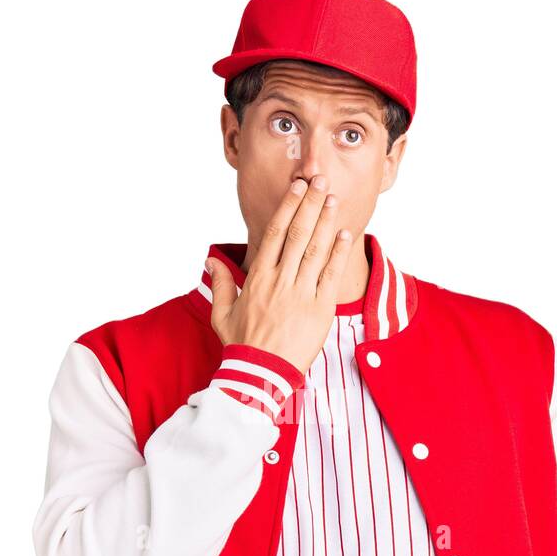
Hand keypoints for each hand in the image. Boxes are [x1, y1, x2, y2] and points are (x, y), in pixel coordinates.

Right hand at [206, 174, 353, 376]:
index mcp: (258, 278)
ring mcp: (301, 293)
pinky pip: (331, 275)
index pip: (274, 233)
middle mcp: (280, 280)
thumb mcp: (222, 314)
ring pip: (315, 249)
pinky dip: (339, 253)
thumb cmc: (242, 345)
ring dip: (326, 222)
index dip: (288, 207)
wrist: (261, 374)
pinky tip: (346, 234)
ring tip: (334, 200)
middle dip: (311, 204)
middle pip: (298, 233)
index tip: (298, 188)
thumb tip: (210, 260)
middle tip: (321, 181)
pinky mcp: (320, 309)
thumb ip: (219, 283)